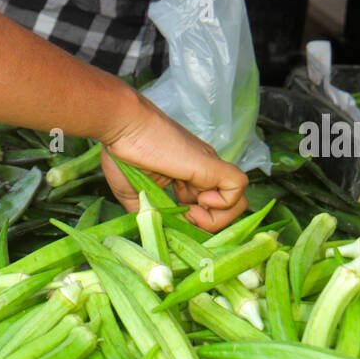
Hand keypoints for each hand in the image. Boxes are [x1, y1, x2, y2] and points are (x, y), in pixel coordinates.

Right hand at [99, 95, 247, 231]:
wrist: (123, 126)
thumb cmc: (123, 154)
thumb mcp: (135, 195)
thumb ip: (149, 214)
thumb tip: (156, 232)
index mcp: (187, 178)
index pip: (206, 209)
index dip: (194, 224)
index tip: (173, 221)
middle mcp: (203, 173)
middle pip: (224, 209)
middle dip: (207, 225)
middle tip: (183, 220)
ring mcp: (209, 167)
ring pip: (237, 202)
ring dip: (216, 219)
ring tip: (190, 213)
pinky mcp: (212, 164)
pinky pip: (237, 186)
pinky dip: (224, 203)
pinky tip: (199, 201)